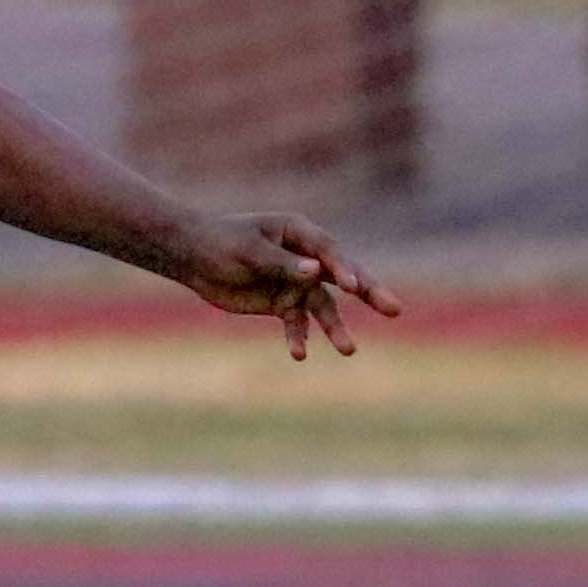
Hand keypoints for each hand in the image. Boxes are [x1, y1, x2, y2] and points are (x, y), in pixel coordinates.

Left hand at [173, 214, 402, 357]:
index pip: (329, 252)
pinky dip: (298, 337)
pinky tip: (299, 353)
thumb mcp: (249, 251)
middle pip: (342, 277)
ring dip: (334, 328)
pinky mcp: (281, 303)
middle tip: (395, 310)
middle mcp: (305, 258)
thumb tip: (315, 271)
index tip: (354, 287)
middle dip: (368, 293)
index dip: (343, 269)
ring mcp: (295, 282)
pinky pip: (296, 323)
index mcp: (299, 233)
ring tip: (349, 350)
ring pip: (322, 307)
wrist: (192, 257)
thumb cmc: (220, 242)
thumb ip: (282, 263)